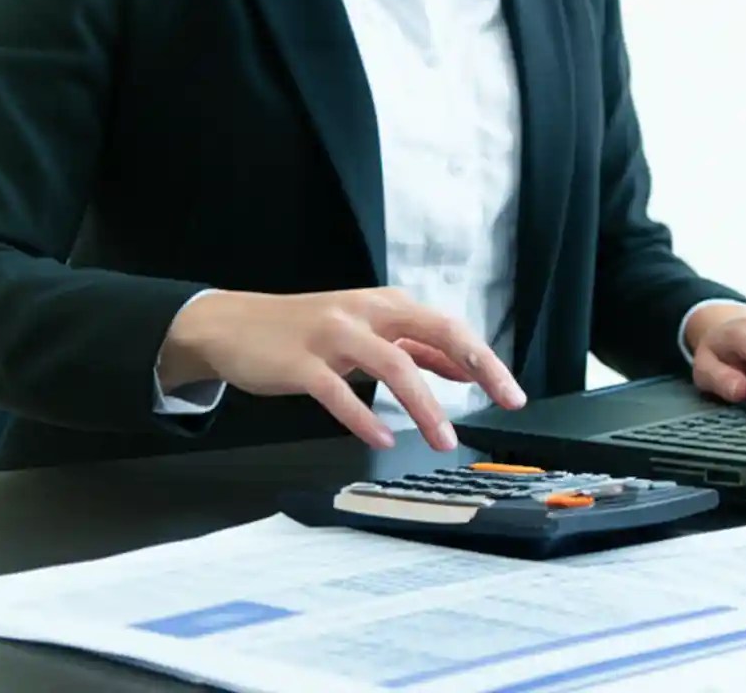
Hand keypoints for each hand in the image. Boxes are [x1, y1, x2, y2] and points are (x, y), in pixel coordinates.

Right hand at [158, 288, 526, 449]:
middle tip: (504, 401)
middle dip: (477, 368)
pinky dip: (364, 418)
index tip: (512, 393)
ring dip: (424, 406)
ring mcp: (332, 335)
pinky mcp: (300, 362)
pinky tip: (383, 439)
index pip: (450, 329)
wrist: (233, 325)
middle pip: (434, 333)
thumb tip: (466, 367)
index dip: (485, 360)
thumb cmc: (307, 330)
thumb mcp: (368, 331)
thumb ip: (416, 348)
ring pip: (392, 365)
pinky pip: (338, 392)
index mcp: (387, 306)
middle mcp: (366, 313)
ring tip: (445, 440)